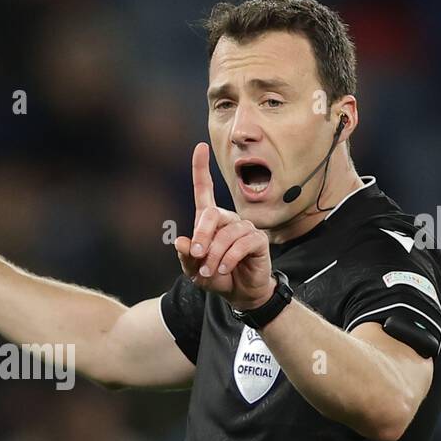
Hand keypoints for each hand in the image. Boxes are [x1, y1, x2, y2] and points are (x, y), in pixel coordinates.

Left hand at [173, 142, 275, 311]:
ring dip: (215, 255)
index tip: (200, 147)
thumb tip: (181, 241)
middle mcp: (228, 219)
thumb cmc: (216, 276)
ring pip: (226, 234)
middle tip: (198, 256)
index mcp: (211, 221)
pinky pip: (242, 244)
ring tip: (211, 271)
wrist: (239, 293)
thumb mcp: (194, 269)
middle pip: (212, 214)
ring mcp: (245, 228)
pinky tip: (224, 269)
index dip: (201, 169)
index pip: (205, 190)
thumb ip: (187, 256)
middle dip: (202, 236)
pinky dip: (229, 258)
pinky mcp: (259, 240)